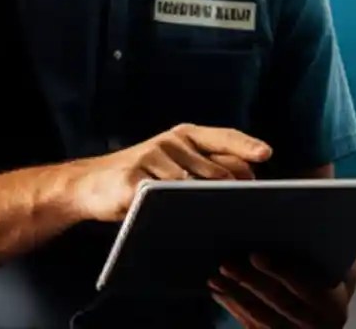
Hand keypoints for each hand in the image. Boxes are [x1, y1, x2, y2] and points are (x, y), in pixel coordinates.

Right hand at [68, 123, 271, 221]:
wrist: (89, 184)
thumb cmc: (141, 177)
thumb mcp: (174, 164)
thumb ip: (206, 166)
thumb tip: (248, 177)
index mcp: (184, 135)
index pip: (223, 137)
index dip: (246, 146)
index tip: (266, 155)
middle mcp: (170, 142)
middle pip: (216, 169)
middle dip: (232, 191)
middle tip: (245, 208)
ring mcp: (150, 158)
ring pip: (192, 186)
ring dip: (203, 204)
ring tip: (210, 219)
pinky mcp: (132, 179)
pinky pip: (162, 197)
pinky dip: (172, 208)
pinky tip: (176, 218)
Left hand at [210, 254, 349, 328]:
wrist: (329, 305)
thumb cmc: (330, 270)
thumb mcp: (338, 260)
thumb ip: (321, 247)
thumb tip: (294, 218)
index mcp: (333, 304)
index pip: (306, 287)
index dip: (280, 271)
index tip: (256, 254)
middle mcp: (315, 324)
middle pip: (278, 302)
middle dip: (249, 282)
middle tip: (226, 263)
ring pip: (259, 315)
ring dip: (234, 294)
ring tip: (215, 277)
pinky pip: (250, 324)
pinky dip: (232, 306)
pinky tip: (218, 290)